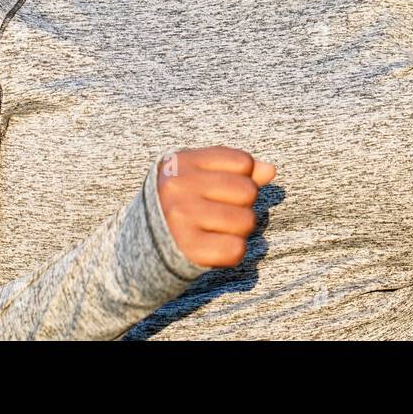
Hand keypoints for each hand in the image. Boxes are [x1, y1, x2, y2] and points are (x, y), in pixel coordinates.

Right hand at [155, 146, 275, 267]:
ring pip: (246, 221)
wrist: (142, 244)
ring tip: (218, 230)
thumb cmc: (180, 204)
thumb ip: (235, 170)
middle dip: (244, 205)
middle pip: (248, 191)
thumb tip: (270, 170)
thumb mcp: (199, 177)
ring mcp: (181, 217)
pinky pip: (236, 249)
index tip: (224, 190)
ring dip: (240, 230)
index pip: (242, 162)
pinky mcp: (188, 248)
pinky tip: (215, 247)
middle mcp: (178, 186)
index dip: (243, 178)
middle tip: (222, 214)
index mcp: (181, 162)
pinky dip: (233, 252)